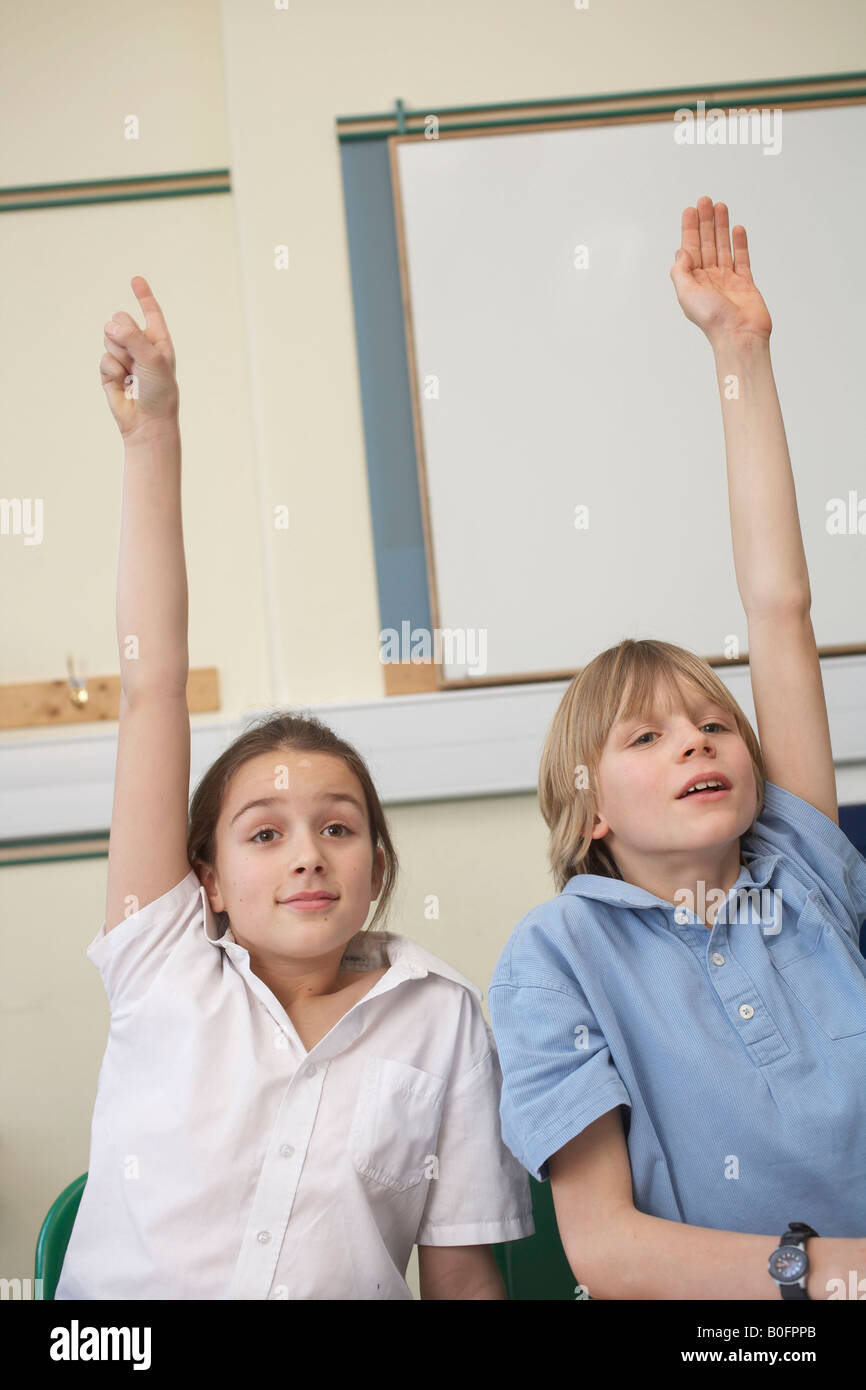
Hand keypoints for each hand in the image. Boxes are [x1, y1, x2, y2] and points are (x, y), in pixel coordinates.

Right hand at [100, 276, 179, 442]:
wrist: (148, 421)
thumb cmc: (159, 391)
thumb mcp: (153, 359)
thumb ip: (132, 337)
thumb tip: (109, 325)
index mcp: (158, 341)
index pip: (151, 312)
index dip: (143, 296)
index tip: (136, 279)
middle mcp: (141, 346)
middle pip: (119, 320)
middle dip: (124, 335)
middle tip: (136, 358)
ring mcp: (124, 357)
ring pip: (108, 338)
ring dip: (120, 356)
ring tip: (132, 374)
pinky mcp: (109, 371)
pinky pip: (103, 358)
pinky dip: (112, 371)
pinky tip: (123, 384)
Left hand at [669, 197, 771, 345]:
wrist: (740, 334)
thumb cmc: (713, 320)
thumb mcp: (686, 294)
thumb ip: (681, 272)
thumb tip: (681, 252)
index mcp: (693, 282)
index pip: (690, 249)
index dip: (689, 229)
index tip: (690, 210)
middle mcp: (709, 280)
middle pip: (706, 244)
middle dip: (705, 221)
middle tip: (705, 200)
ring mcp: (728, 281)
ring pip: (723, 247)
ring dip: (721, 227)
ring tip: (721, 206)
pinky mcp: (745, 283)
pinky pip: (742, 259)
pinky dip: (739, 243)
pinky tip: (737, 229)